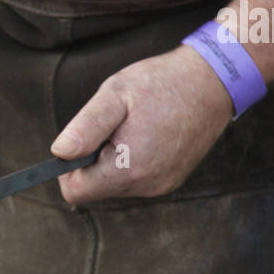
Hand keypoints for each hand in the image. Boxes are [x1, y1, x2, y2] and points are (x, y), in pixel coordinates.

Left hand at [50, 45, 235, 204]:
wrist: (213, 82)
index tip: (79, 142)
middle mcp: (147, 185)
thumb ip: (85, 127)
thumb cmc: (161, 83)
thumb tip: (60, 152)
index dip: (67, 169)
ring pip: (114, 184)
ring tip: (132, 127)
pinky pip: (135, 179)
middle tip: (113, 127)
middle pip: (95, 189)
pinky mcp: (171, 180)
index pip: (76, 192)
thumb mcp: (115, 94)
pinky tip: (146, 134)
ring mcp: (162, 185)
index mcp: (128, 168)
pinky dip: (131, 160)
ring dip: (112, 160)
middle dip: (92, 161)